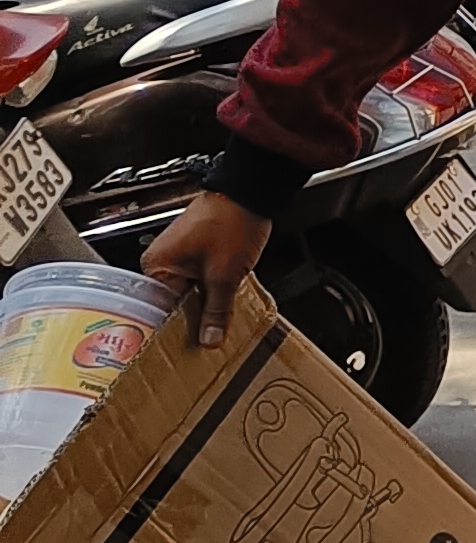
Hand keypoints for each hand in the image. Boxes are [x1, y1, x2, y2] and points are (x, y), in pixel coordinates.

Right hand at [141, 190, 271, 351]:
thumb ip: (215, 310)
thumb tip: (208, 339)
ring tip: (216, 331)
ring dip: (205, 309)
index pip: (159, 311)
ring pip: (190, 295)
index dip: (176, 331)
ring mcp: (180, 257)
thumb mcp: (224, 274)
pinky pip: (200, 283)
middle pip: (174, 305)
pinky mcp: (198, 254)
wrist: (251, 190)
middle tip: (206, 345)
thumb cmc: (232, 221)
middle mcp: (163, 262)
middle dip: (192, 322)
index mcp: (157, 266)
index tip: (187, 351)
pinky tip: (224, 308)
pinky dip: (212, 294)